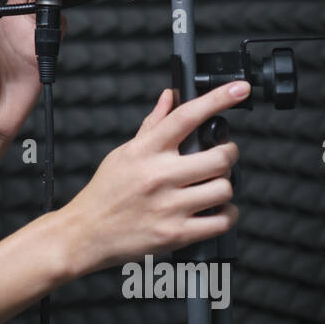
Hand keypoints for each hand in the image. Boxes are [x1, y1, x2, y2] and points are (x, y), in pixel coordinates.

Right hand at [58, 81, 247, 278]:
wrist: (85, 233)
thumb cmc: (105, 193)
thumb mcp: (124, 153)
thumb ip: (151, 125)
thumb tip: (169, 97)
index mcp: (145, 151)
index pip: (186, 116)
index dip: (217, 99)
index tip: (239, 89)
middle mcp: (158, 176)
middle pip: (219, 157)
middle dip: (228, 155)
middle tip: (221, 156)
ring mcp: (168, 206)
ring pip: (224, 189)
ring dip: (225, 187)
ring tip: (212, 187)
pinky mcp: (176, 234)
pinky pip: (221, 221)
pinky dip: (226, 215)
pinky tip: (215, 210)